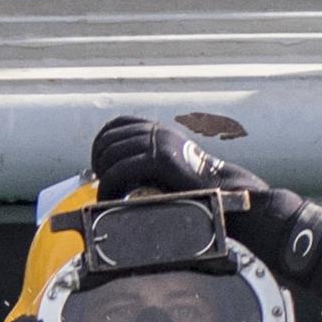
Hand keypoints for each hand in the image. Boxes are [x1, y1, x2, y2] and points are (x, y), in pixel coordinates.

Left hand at [92, 115, 231, 196]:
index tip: (100, 164)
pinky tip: (111, 198)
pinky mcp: (160, 159)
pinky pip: (121, 169)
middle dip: (99, 161)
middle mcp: (158, 131)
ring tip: (107, 195)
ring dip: (103, 177)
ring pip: (112, 154)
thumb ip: (148, 158)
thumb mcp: (169, 163)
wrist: (223, 191)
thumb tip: (117, 169)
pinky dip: (109, 185)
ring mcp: (159, 143)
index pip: (118, 123)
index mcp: (159, 129)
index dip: (102, 141)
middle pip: (110, 138)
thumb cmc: (195, 185)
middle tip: (103, 183)